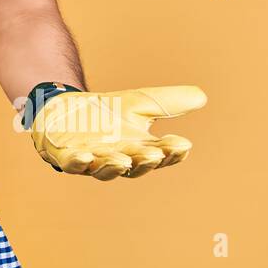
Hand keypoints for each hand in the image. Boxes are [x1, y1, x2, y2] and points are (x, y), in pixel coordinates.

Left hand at [29, 85, 206, 179]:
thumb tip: (202, 97)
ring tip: (123, 159)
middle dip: (145, 160)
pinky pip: (72, 163)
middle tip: (156, 152)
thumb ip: (167, 102)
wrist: (67, 106)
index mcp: (138, 151)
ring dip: (114, 165)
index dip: (171, 153)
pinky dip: (79, 162)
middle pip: (134, 166)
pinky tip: (85, 156)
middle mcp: (116, 160)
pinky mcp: (65, 156)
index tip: (183, 144)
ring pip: (104, 169)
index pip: (160, 155)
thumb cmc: (107, 111)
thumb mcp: (139, 102)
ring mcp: (90, 161)